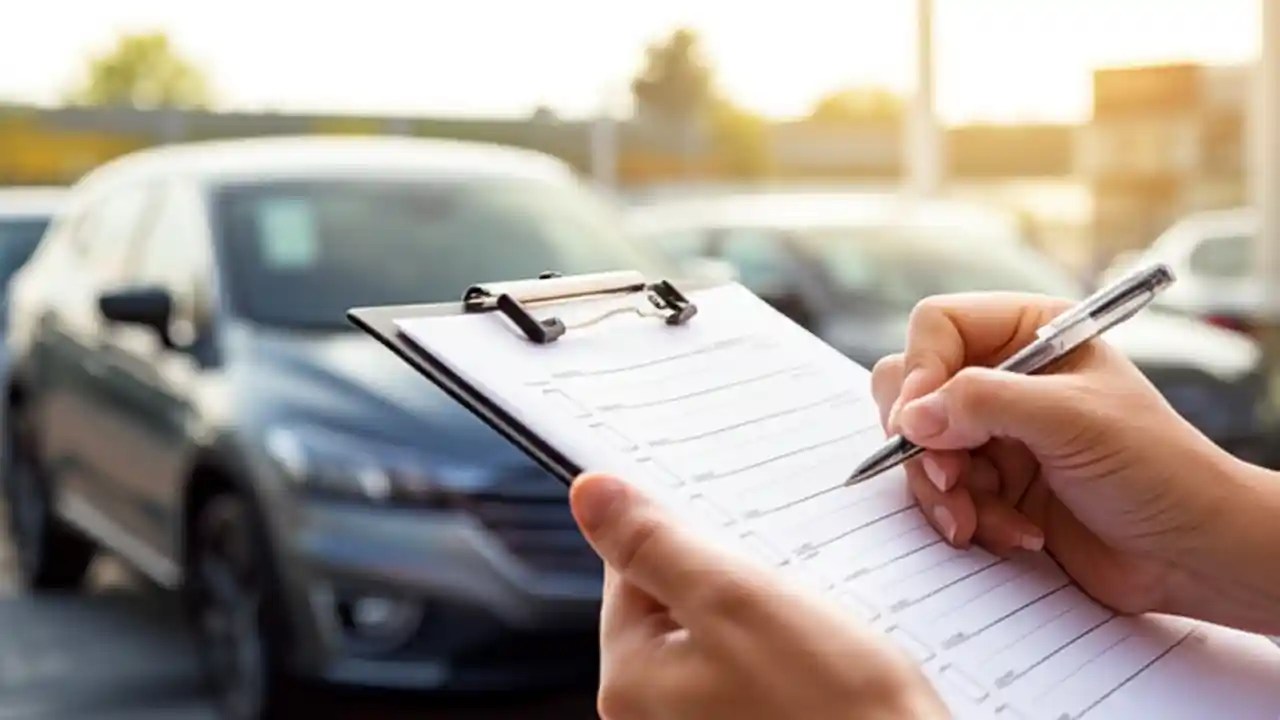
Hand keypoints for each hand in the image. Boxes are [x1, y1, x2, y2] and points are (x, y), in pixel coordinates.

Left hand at [569, 473, 947, 719]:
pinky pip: (747, 667)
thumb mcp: (734, 599)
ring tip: (808, 624)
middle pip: (671, 603)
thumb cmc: (833, 706)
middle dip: (728, 579)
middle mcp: (652, 714)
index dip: (683, 538)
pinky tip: (816, 654)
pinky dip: (779, 648)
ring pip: (716, 632)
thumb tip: (590, 493)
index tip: (731, 533)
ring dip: (759, 612)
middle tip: (782, 585)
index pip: (629, 571)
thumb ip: (655, 544)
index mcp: (632, 680)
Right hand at [871, 293, 1279, 632]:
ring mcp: (996, 432)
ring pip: (920, 447)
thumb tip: (911, 417)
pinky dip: (966, 516)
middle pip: (914, 387)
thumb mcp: (1070, 420)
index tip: (917, 423)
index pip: (939, 327)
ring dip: (946, 490)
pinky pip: (943, 492)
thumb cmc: (1157, 469)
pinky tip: (1015, 533)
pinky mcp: (993, 483)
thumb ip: (983, 404)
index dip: (921, 371)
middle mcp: (1006, 377)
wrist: (1190, 552)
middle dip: (924, 441)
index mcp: (1031, 334)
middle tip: (949, 476)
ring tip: (979, 520)